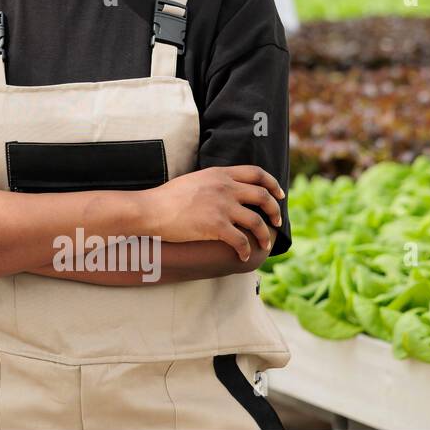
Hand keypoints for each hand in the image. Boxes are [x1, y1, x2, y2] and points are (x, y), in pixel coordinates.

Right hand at [141, 165, 284, 260]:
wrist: (150, 210)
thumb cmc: (167, 198)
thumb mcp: (194, 180)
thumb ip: (214, 182)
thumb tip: (227, 191)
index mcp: (219, 174)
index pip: (256, 173)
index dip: (272, 184)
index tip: (279, 194)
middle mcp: (224, 187)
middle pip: (263, 196)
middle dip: (275, 211)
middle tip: (276, 221)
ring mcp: (221, 206)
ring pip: (256, 221)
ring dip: (264, 235)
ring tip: (264, 243)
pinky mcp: (216, 226)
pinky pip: (241, 240)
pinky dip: (246, 250)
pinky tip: (243, 255)